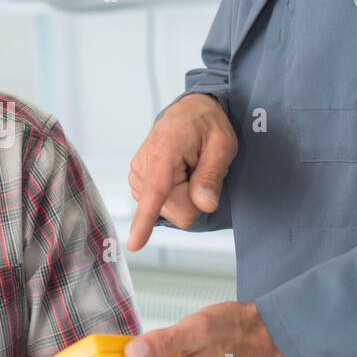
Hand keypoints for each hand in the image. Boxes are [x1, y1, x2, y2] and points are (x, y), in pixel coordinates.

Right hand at [127, 93, 237, 250]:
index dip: (145, 220)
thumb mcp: (222, 144)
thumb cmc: (206, 124)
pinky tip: (178, 175)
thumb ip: (212, 175)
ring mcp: (137, 176)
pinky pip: (162, 207)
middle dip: (194, 199)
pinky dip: (175, 195)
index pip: (155, 193)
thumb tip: (204, 205)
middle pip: (176, 212)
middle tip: (200, 170)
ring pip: (169, 212)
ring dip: (185, 196)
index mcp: (163, 153)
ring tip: (189, 169)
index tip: (134, 245)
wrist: (188, 111)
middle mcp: (143, 167)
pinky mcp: (138, 184)